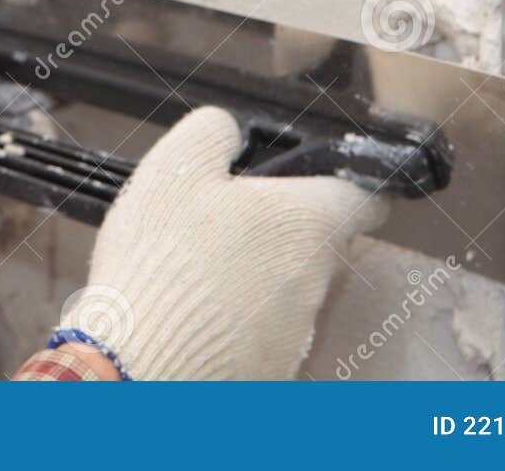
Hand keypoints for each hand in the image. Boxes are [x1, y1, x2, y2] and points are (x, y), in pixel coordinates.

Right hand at [54, 107, 386, 379]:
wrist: (140, 367)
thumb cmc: (163, 261)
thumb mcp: (175, 167)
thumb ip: (212, 131)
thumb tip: (228, 128)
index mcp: (308, 222)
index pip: (364, 198)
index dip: (341, 184)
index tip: (312, 181)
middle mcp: (316, 283)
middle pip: (314, 246)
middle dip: (274, 234)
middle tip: (217, 225)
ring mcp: (296, 337)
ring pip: (285, 294)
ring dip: (250, 281)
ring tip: (190, 276)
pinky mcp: (269, 376)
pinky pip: (258, 339)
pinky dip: (231, 326)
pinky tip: (186, 317)